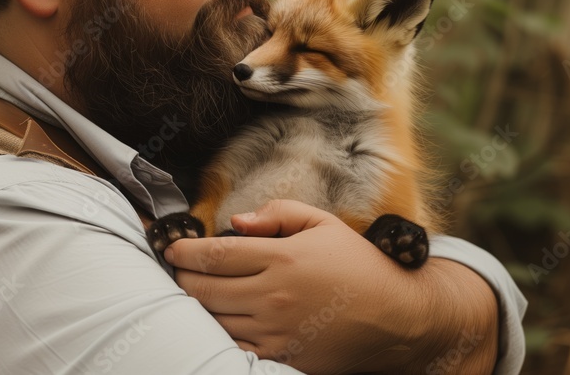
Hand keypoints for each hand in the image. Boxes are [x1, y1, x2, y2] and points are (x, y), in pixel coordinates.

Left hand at [164, 200, 497, 374]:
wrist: (397, 316)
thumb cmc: (359, 265)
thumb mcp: (323, 224)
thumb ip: (278, 215)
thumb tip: (238, 222)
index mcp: (283, 258)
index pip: (216, 254)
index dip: (186, 251)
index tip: (172, 248)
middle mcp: (274, 295)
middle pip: (205, 289)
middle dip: (182, 278)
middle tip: (176, 270)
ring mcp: (277, 330)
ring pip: (214, 319)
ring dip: (196, 305)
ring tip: (192, 292)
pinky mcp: (283, 355)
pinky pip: (235, 346)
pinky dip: (218, 332)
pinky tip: (216, 319)